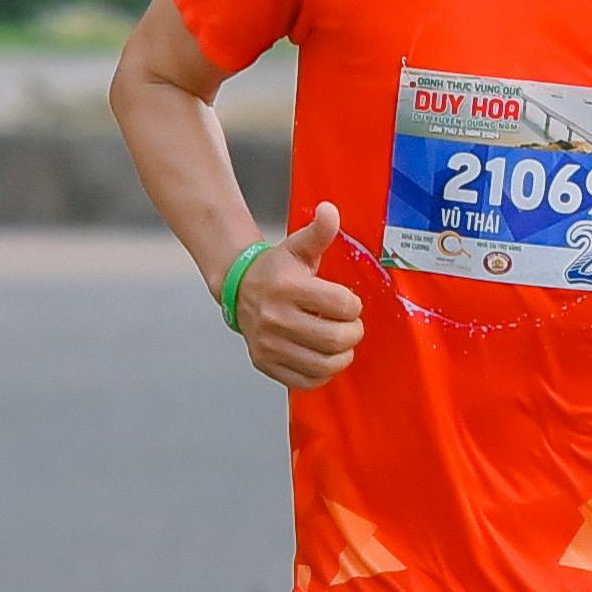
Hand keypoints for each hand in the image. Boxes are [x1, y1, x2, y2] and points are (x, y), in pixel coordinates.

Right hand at [232, 201, 368, 391]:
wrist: (238, 288)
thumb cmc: (277, 268)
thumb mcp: (297, 247)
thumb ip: (319, 231)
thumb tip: (330, 210)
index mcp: (288, 287)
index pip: (342, 305)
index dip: (353, 305)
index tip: (348, 303)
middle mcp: (275, 318)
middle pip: (335, 338)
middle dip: (354, 333)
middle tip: (351, 327)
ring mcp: (269, 344)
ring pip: (323, 364)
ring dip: (342, 356)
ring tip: (340, 344)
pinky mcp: (265, 362)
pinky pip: (305, 381)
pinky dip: (322, 374)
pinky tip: (323, 357)